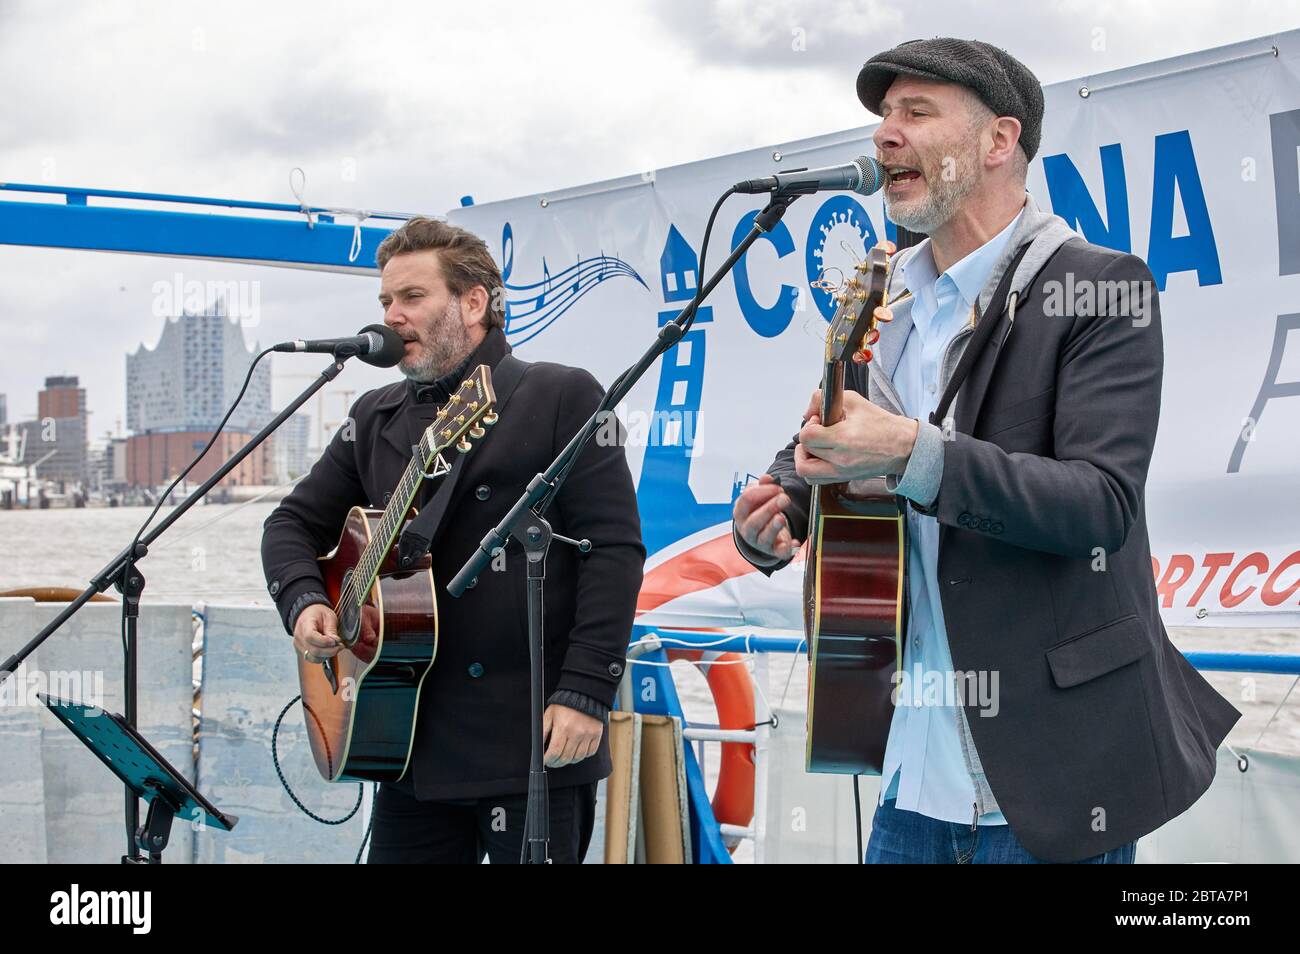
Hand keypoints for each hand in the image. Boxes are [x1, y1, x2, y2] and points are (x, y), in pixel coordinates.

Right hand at [293, 603, 377, 662]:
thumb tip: (336, 641)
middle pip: (313, 650)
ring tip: (335, 648)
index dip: (324, 642)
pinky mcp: (301, 651)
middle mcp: (299, 637)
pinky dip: (322, 657)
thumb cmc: (318, 614)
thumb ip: (331, 629)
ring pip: (312, 658)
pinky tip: (328, 650)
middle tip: (340, 646)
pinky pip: (312, 659)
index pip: (310, 637)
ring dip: (326, 656)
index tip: (335, 641)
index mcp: (305, 624)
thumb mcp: (328, 616)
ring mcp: (299, 645)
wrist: (307, 613)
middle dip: (330, 651)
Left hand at [543, 704, 603, 767]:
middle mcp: (576, 733)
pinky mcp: (596, 735)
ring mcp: (588, 735)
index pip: (555, 752)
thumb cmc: (564, 704)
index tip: (546, 760)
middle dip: (557, 763)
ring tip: (564, 757)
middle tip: (553, 762)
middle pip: (566, 758)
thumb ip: (543, 731)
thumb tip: (538, 747)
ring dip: (569, 761)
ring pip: (578, 758)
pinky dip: (583, 756)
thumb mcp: (550, 715)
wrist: (584, 694)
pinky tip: (576, 752)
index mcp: (563, 728)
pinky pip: (590, 753)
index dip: (548, 760)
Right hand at [732, 473, 800, 560]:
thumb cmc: (759, 510)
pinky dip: (787, 549)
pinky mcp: (774, 551)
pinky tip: (794, 542)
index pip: (746, 501)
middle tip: (784, 498)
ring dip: (774, 527)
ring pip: (765, 537)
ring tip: (781, 517)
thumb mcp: (758, 497)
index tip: (778, 487)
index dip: (762, 492)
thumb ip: (763, 486)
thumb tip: (766, 478)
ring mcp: (760, 542)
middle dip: (769, 508)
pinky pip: (780, 552)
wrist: (762, 532)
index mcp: (740, 513)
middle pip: (754, 521)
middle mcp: (747, 530)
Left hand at [795, 388, 918, 483]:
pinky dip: (813, 468)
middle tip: (817, 432)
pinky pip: (816, 480)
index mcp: (844, 438)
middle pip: (804, 454)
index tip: (818, 421)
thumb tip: (807, 412)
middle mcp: (841, 459)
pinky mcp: (843, 479)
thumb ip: (823, 399)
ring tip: (815, 447)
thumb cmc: (881, 424)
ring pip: (805, 472)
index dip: (809, 426)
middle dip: (807, 440)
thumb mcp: (853, 400)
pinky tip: (822, 456)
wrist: (902, 446)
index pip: (807, 437)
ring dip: (805, 458)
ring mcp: (842, 472)